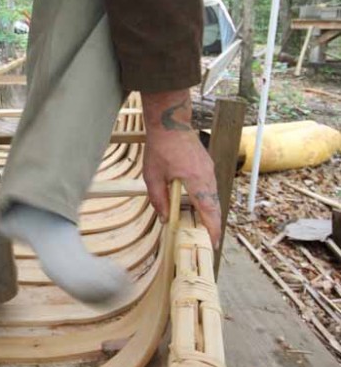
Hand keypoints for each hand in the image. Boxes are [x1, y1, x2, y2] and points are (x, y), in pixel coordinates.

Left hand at [141, 90, 220, 248]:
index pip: (209, 210)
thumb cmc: (160, 147)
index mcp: (197, 180)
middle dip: (212, 225)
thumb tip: (166, 219)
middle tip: (207, 241)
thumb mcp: (152, 176)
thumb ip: (159, 200)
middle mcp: (208, 176)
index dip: (212, 229)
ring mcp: (210, 169)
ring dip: (209, 212)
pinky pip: (210, 187)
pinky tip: (197, 206)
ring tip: (202, 228)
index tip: (213, 244)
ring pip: (213, 196)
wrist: (170, 122)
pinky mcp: (207, 165)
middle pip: (215, 206)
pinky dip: (207, 200)